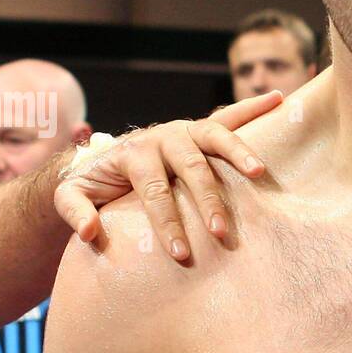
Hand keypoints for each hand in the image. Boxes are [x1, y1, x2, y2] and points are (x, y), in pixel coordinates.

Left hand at [53, 89, 281, 258]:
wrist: (103, 157)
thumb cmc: (93, 182)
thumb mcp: (72, 195)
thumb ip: (74, 212)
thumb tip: (89, 233)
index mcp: (133, 153)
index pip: (153, 190)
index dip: (167, 221)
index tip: (179, 252)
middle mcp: (162, 136)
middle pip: (191, 167)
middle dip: (207, 200)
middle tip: (220, 233)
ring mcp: (184, 130)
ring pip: (215, 138)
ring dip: (239, 154)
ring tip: (259, 173)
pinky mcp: (200, 129)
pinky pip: (230, 116)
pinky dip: (254, 107)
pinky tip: (280, 100)